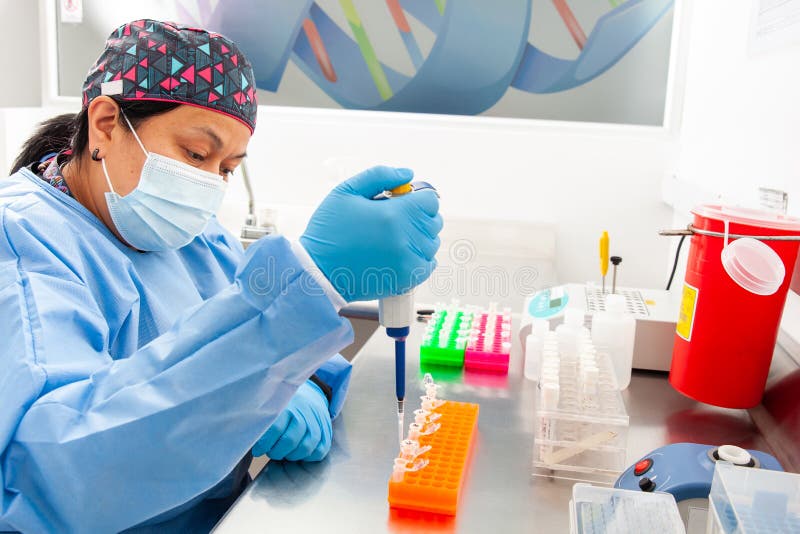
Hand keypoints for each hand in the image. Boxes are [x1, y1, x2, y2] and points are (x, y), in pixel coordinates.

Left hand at [253, 381, 331, 461]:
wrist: (310, 394)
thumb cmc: (284, 405)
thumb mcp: (271, 405)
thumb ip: (260, 419)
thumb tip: (243, 436)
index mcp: (287, 405)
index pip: (275, 429)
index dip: (264, 444)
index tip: (257, 450)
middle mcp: (303, 412)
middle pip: (291, 440)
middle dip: (277, 452)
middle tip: (271, 452)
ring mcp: (317, 421)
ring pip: (307, 446)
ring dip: (293, 455)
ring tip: (285, 453)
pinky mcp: (327, 429)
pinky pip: (321, 449)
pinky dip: (309, 456)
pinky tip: (299, 452)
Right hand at [300, 166, 441, 301]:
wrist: (318, 272)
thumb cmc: (329, 231)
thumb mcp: (346, 191)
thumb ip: (379, 176)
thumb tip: (408, 174)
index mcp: (393, 214)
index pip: (430, 201)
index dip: (418, 198)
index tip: (404, 202)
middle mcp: (405, 238)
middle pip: (434, 221)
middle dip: (418, 216)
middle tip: (396, 219)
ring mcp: (407, 261)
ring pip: (432, 242)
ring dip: (419, 236)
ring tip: (394, 237)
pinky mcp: (406, 279)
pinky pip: (429, 264)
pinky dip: (420, 256)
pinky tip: (400, 252)